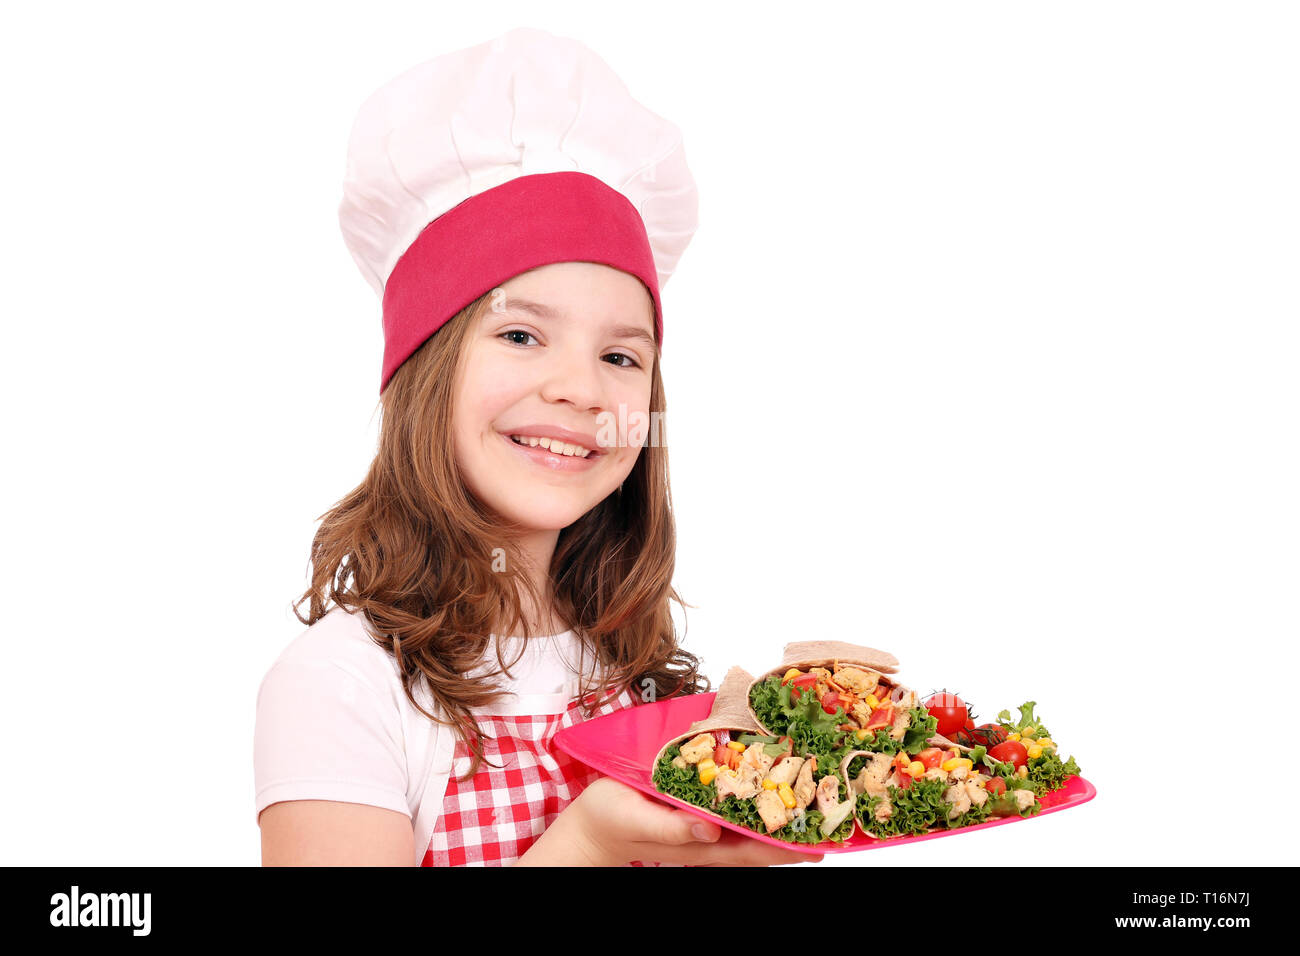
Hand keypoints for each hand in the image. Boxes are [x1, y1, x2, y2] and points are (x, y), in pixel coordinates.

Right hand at [523, 776, 825, 866]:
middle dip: (800, 828)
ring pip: (754, 824)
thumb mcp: (637, 819)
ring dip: (784, 810)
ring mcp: (706, 829)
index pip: (757, 850)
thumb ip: (673, 829)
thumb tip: (710, 832)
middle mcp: (711, 840)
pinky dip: (758, 796)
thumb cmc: (609, 820)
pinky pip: (736, 807)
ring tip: (817, 790)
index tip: (824, 837)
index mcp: (701, 846)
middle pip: (766, 839)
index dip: (792, 846)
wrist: (589, 827)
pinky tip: (771, 777)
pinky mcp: (697, 814)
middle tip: (835, 808)